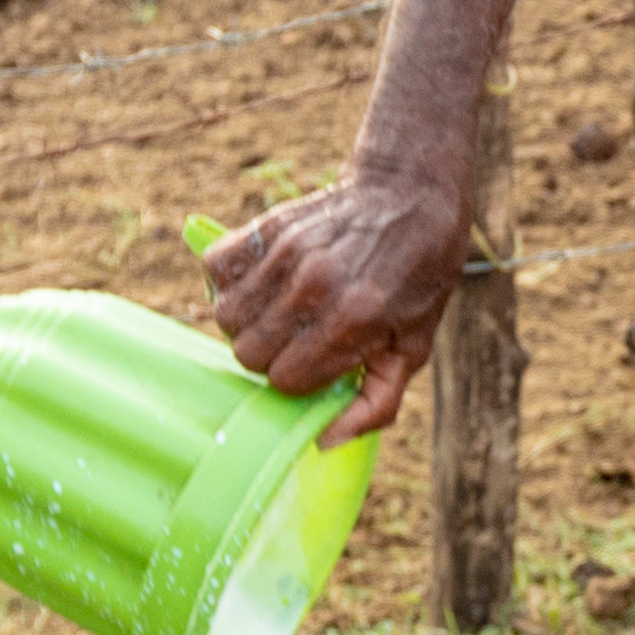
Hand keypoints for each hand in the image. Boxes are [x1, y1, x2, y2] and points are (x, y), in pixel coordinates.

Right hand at [201, 165, 471, 439]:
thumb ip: (376, 400)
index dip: (300, 380)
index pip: (285, 381)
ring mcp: (285, 253)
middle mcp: (314, 286)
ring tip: (282, 312)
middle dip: (273, 356)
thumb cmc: (418, 275)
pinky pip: (216, 272)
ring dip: (249, 323)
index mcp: (354, 319)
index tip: (320, 363)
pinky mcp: (264, 227)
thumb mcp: (415, 344)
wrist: (409, 192)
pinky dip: (231, 283)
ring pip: (226, 318)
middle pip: (248, 353)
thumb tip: (325, 441)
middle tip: (301, 338)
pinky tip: (265, 283)